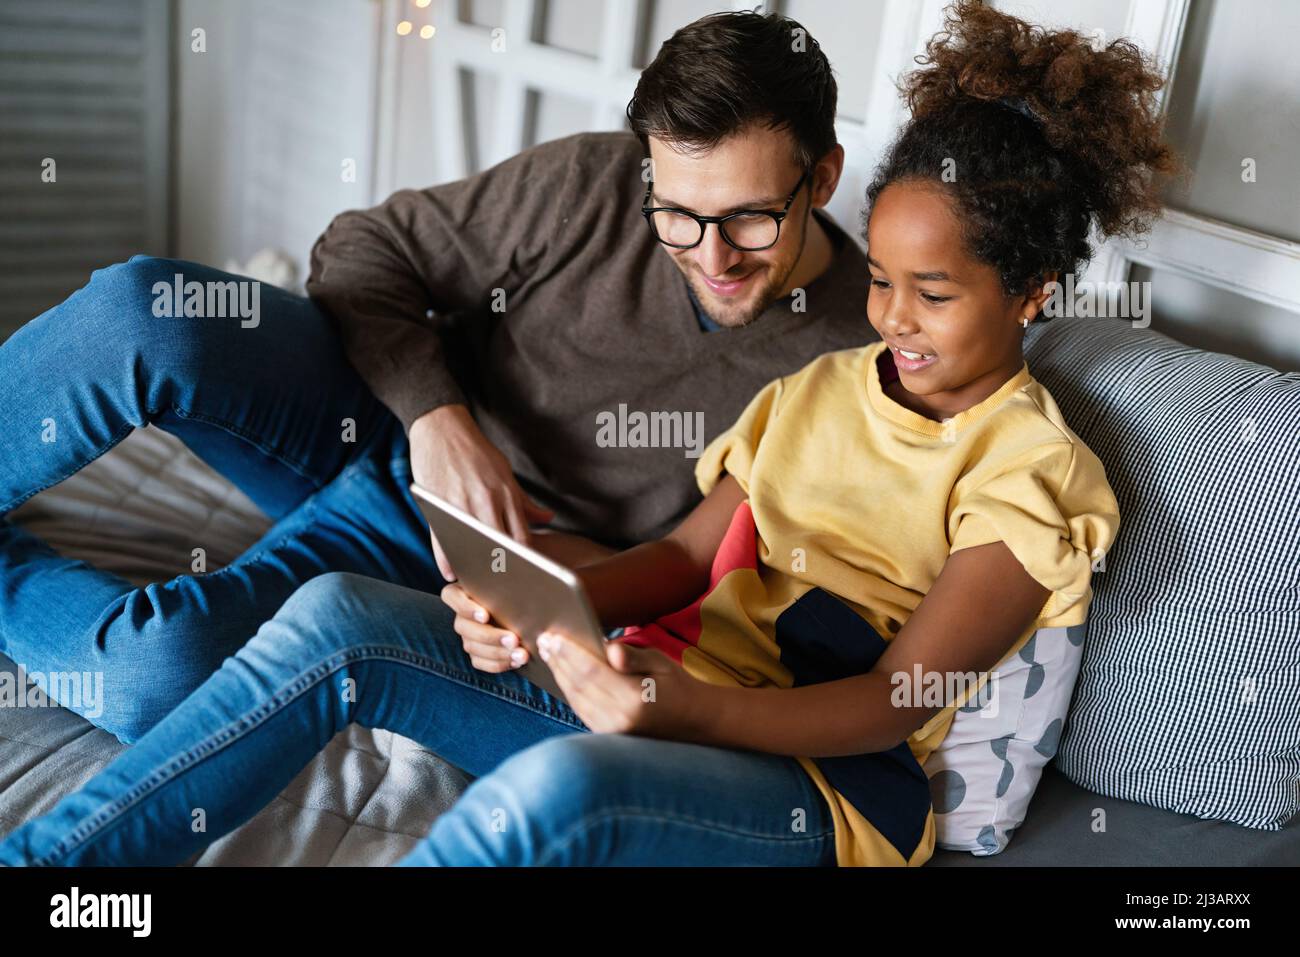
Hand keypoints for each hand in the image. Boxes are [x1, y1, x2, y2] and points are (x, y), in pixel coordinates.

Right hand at [410, 404, 553, 579]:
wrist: (442, 427)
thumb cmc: (476, 452)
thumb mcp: (505, 473)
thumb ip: (524, 502)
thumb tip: (548, 520)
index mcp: (507, 495)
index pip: (522, 538)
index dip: (528, 564)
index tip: (531, 582)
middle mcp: (487, 501)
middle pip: (501, 547)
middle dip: (504, 571)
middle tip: (507, 594)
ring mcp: (462, 504)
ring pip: (473, 546)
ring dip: (476, 569)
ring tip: (479, 587)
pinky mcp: (438, 505)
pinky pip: (442, 540)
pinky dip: (448, 559)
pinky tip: (453, 572)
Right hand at [441, 582, 529, 673]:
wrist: (525, 614)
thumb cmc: (517, 591)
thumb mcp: (511, 583)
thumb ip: (508, 584)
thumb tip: (517, 582)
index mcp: (462, 592)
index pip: (451, 597)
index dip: (466, 608)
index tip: (485, 615)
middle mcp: (461, 615)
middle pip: (464, 627)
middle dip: (490, 636)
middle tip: (513, 640)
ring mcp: (466, 635)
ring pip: (472, 647)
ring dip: (498, 653)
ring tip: (521, 654)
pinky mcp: (474, 653)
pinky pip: (479, 662)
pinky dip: (498, 664)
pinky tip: (516, 662)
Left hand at [536, 631, 711, 738]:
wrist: (692, 722)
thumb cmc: (676, 686)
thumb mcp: (661, 663)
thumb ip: (632, 656)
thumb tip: (609, 648)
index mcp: (635, 699)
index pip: (592, 672)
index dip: (569, 653)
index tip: (553, 636)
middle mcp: (619, 720)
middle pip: (578, 686)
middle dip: (559, 661)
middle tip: (543, 640)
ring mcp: (611, 732)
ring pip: (575, 699)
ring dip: (559, 674)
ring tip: (548, 652)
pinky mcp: (607, 735)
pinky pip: (580, 709)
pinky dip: (568, 689)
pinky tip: (561, 672)